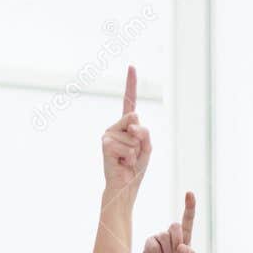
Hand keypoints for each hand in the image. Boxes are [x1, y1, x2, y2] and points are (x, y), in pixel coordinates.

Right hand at [101, 66, 151, 196]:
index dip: (130, 84)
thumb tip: (133, 122)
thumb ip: (144, 132)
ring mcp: (108, 134)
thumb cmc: (135, 168)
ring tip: (127, 160)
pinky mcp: (105, 144)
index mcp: (126, 125)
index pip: (128, 101)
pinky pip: (127, 145)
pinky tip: (121, 163)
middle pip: (135, 118)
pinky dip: (129, 156)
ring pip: (132, 134)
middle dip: (141, 137)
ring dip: (135, 151)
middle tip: (134, 153)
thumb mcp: (147, 147)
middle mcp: (115, 126)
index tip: (132, 66)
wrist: (124, 187)